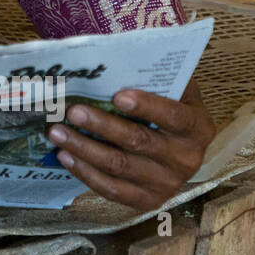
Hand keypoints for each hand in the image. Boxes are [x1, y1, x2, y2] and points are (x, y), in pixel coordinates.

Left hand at [46, 80, 215, 210]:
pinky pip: (113, 190)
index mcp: (197, 127)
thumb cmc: (167, 105)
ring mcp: (167, 183)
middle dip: (102, 125)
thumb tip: (109, 54)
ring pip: (120, 166)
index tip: (118, 96)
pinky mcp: (147, 200)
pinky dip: (86, 173)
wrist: (178, 146)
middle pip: (139, 141)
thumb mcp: (170, 86)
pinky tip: (65, 156)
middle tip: (72, 110)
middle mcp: (187, 159)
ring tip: (56, 131)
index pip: (173, 117)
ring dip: (84, 148)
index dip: (147, 106)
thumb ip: (151, 74)